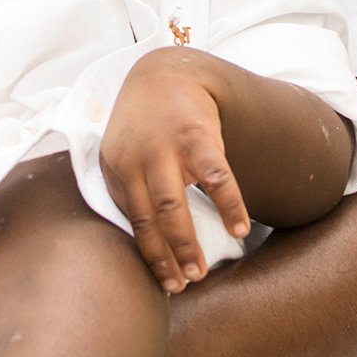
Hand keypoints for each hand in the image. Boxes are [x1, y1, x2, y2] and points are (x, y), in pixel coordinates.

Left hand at [100, 47, 250, 293]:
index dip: (151, 256)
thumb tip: (145, 243)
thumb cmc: (143, 124)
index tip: (166, 283)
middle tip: (186, 284)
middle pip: (151, 218)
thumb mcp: (121, 152)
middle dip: (169, 257)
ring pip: (175, 205)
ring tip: (203, 271)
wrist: (167, 73)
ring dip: (188, 242)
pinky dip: (229, 205)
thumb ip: (126, 190)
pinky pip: (215, 178)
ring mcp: (167, 146)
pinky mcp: (199, 136)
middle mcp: (137, 158)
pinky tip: (239, 228)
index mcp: (116, 166)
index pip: (133, 220)